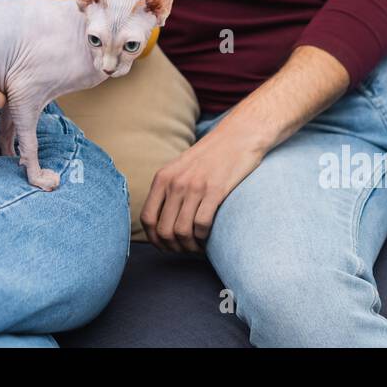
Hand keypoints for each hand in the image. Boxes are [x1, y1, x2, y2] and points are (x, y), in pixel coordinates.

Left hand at [140, 115, 269, 253]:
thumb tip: (160, 219)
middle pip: (163, 229)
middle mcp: (175, 182)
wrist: (239, 136)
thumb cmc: (211, 155)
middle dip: (173, 247)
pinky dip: (203, 238)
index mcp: (163, 177)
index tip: (164, 246)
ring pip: (181, 231)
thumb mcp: (180, 167)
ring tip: (197, 247)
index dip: (154, 239)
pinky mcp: (215, 191)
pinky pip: (202, 225)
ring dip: (189, 246)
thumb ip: (169, 188)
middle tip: (184, 250)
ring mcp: (195, 187)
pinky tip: (208, 238)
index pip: (148, 218)